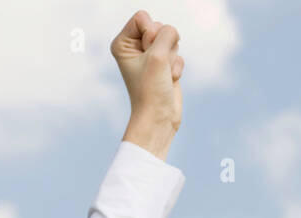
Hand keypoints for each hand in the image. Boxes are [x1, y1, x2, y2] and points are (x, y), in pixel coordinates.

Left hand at [112, 10, 182, 159]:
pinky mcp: (164, 63)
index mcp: (123, 43)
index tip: (147, 55)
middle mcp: (135, 47)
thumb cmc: (151, 90)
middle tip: (156, 67)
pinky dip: (177, 67)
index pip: (143, 17)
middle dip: (163, 47)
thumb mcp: (158, 56)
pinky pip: (178, 53)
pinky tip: (169, 80)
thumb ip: (166, 33)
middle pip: (159, 26)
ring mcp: (151, 55)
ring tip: (162, 75)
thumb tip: (172, 32)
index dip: (150, 34)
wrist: (159, 117)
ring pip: (171, 39)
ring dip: (171, 58)